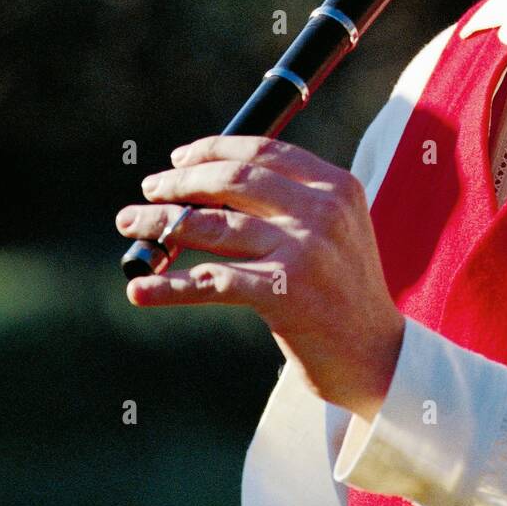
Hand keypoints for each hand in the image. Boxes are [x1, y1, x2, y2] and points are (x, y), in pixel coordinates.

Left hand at [115, 135, 405, 422]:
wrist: (377, 355)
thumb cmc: (343, 290)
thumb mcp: (334, 230)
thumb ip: (290, 200)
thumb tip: (207, 182)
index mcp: (336, 186)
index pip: (264, 150)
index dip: (212, 150)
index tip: (178, 159)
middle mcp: (322, 211)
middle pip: (233, 179)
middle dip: (180, 182)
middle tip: (149, 189)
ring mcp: (303, 251)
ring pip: (213, 225)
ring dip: (161, 222)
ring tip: (129, 223)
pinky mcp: (283, 294)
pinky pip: (210, 281)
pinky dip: (168, 285)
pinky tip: (139, 289)